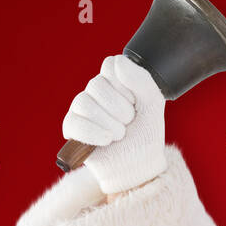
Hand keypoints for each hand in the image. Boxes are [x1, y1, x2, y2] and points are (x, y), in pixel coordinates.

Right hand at [63, 54, 167, 194]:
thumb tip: (116, 60)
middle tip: (129, 122)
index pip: (110, 66)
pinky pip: (75, 123)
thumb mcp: (153, 104)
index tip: (136, 103)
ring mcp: (81, 108)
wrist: (138, 164)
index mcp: (114, 80)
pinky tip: (107, 141)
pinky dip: (94, 134)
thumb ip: (140, 79)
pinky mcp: (72, 127)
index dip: (127, 87)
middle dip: (120, 109)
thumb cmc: (145, 134)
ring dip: (110, 124)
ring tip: (120, 135)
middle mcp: (95, 91)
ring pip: (84, 103)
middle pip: (96, 85)